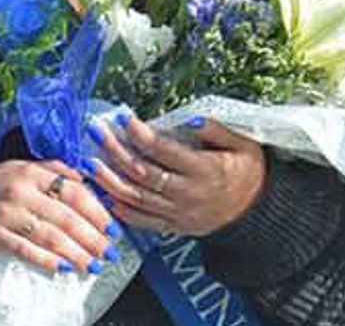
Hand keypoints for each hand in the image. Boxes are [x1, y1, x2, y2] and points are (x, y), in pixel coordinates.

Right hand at [0, 158, 122, 275]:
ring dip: (76, 253)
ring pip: (50, 236)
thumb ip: (54, 170)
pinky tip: (64, 268)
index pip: (74, 190)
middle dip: (93, 236)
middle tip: (111, 252)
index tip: (114, 226)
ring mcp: (7, 214)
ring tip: (94, 264)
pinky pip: (26, 251)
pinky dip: (47, 261)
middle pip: (66, 216)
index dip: (97, 210)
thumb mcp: (20, 168)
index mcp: (32, 172)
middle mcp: (21, 190)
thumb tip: (86, 178)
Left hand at [87, 113, 266, 237]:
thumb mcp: (244, 143)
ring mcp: (178, 213)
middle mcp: (187, 193)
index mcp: (205, 169)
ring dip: (110, 180)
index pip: (163, 150)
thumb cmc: (247, 170)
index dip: (140, 133)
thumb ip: (217, 130)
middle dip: (116, 151)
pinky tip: (105, 195)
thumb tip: (191, 119)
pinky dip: (122, 209)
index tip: (122, 117)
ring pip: (136, 198)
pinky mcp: (174, 226)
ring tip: (90, 163)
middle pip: (142, 173)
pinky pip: (142, 220)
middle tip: (97, 133)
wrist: (255, 210)